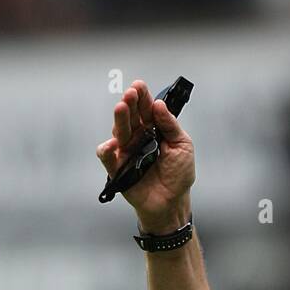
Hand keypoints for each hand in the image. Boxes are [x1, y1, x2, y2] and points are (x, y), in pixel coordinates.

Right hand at [95, 79, 194, 231]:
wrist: (173, 203)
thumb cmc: (179, 175)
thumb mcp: (183, 146)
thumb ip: (171, 126)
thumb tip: (159, 105)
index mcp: (153, 129)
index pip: (145, 108)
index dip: (141, 96)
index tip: (139, 86)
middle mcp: (137, 137)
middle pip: (130, 116)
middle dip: (129, 103)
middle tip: (131, 94)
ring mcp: (127, 151)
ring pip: (118, 131)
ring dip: (119, 118)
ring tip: (121, 108)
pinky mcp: (118, 168)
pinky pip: (107, 157)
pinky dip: (106, 150)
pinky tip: (112, 144)